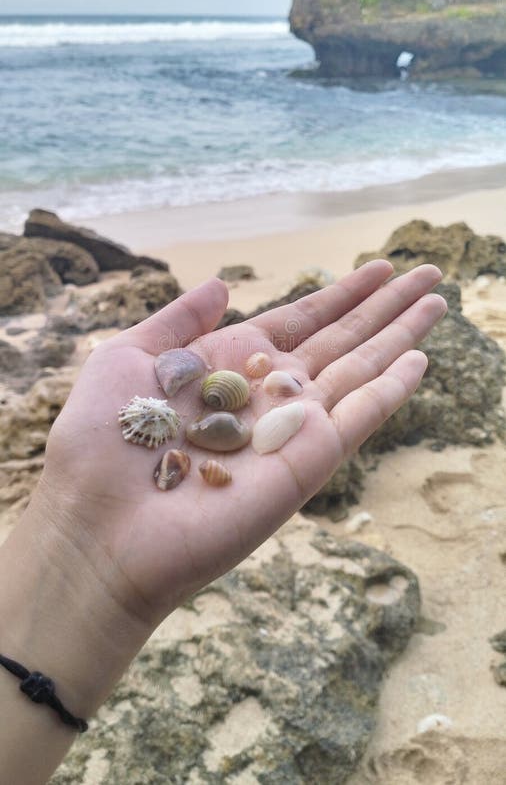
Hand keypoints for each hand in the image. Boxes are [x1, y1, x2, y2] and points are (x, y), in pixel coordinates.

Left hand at [34, 260, 444, 630]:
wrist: (98, 526)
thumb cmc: (99, 444)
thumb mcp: (127, 357)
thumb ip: (177, 319)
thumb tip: (223, 282)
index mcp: (229, 363)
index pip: (302, 319)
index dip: (341, 293)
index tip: (379, 268)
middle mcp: (268, 393)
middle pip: (342, 338)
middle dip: (385, 306)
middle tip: (430, 273)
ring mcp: (291, 427)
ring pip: (360, 369)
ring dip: (401, 334)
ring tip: (438, 299)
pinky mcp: (307, 462)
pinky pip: (359, 416)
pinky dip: (391, 387)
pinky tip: (419, 358)